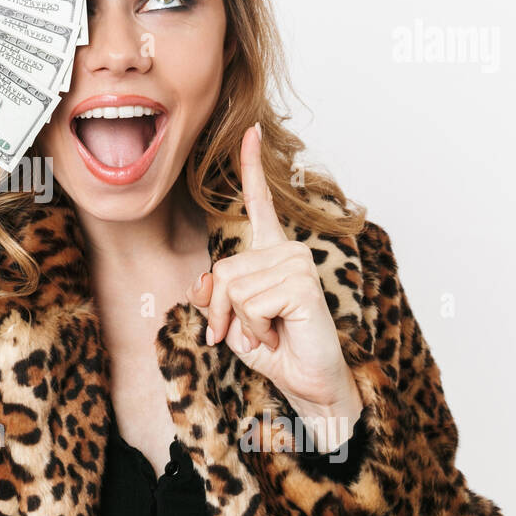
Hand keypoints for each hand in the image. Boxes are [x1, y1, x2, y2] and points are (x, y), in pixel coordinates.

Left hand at [186, 122, 363, 448]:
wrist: (309, 385)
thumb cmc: (275, 351)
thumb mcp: (234, 321)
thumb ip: (216, 296)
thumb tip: (205, 286)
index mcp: (273, 253)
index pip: (260, 203)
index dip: (251, 168)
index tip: (249, 130)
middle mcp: (289, 251)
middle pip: (223, 271)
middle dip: (224, 312)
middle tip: (251, 334)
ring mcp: (299, 264)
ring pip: (233, 289)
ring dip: (242, 325)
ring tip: (271, 334)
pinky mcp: (303, 283)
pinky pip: (251, 304)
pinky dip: (256, 330)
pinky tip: (281, 336)